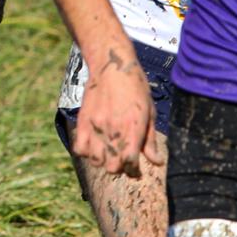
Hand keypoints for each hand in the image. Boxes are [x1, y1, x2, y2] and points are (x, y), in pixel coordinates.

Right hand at [70, 43, 160, 176]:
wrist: (112, 65)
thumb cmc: (135, 87)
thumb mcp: (149, 112)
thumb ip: (150, 140)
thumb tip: (157, 162)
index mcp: (133, 129)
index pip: (131, 164)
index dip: (134, 171)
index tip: (135, 168)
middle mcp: (114, 131)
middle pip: (112, 168)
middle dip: (119, 167)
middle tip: (122, 158)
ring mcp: (96, 127)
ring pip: (96, 161)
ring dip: (103, 160)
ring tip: (108, 151)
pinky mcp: (83, 121)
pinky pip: (79, 149)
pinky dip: (86, 152)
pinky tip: (94, 145)